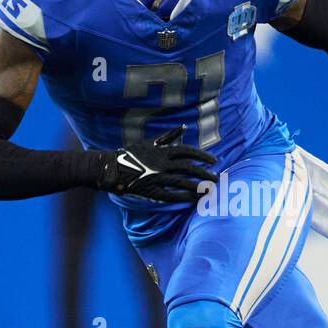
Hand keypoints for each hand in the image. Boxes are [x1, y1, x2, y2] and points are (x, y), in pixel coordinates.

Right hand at [102, 128, 216, 202]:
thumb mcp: (150, 142)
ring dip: (197, 186)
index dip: (202, 157)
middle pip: (188, 168)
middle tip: (215, 178)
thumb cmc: (131, 154)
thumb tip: (184, 127)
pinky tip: (193, 200)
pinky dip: (183, 198)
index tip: (214, 161)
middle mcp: (162, 163)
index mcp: (162, 151)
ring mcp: (157, 177)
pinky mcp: (151, 190)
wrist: (111, 168)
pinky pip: (170, 195)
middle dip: (204, 173)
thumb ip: (168, 136)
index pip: (188, 152)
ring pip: (182, 182)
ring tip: (209, 190)